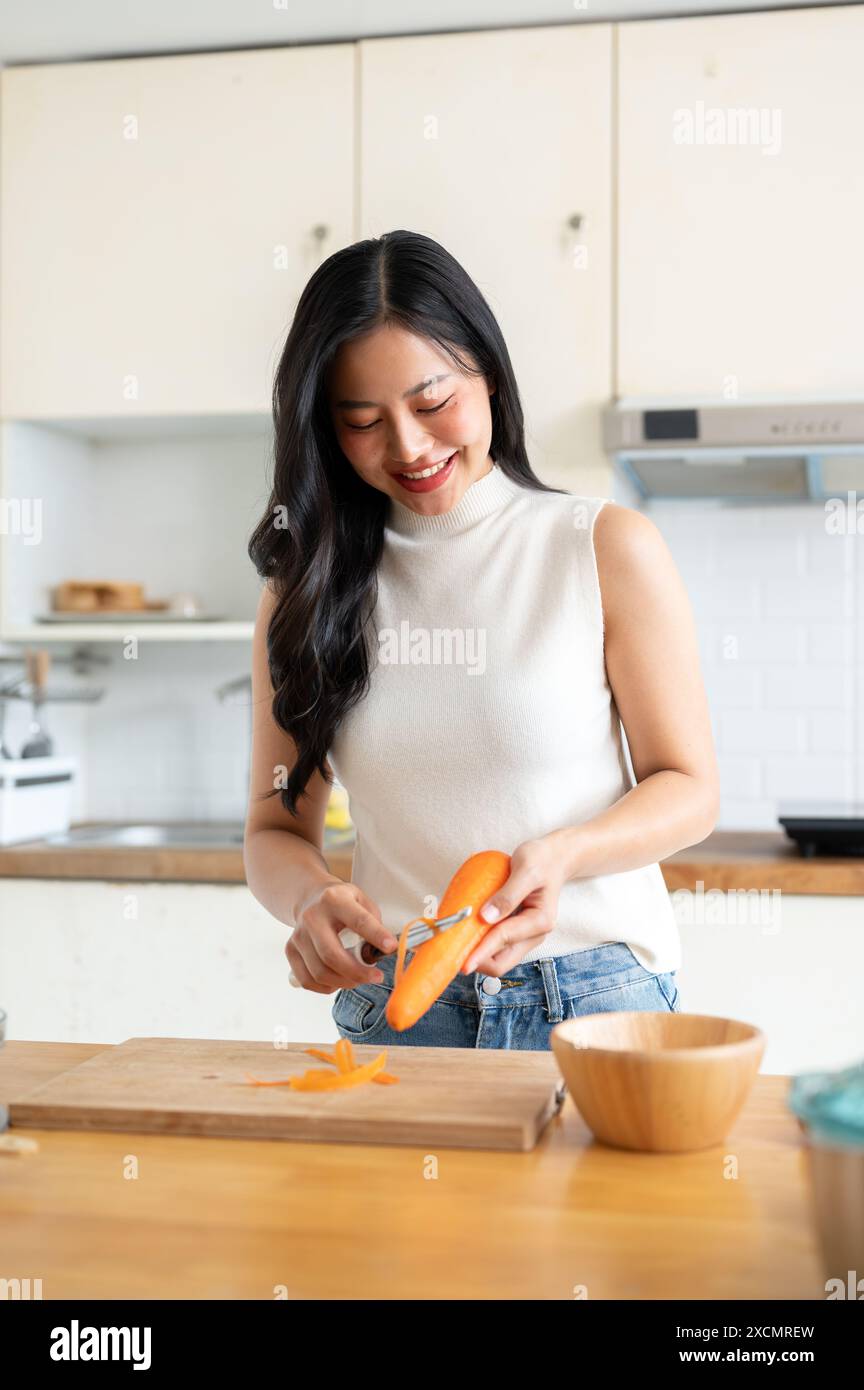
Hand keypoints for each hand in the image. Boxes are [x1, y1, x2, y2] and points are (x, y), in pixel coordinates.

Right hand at [286, 881, 397, 993]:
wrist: (310, 898)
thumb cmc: (342, 903)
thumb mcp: (361, 900)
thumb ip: (374, 921)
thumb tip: (384, 951)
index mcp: (334, 900)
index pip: (358, 920)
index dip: (376, 935)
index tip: (391, 948)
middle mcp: (312, 917)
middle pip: (332, 955)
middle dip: (357, 972)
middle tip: (376, 976)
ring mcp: (298, 935)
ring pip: (319, 972)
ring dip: (344, 982)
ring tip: (359, 978)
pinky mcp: (290, 950)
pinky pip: (307, 980)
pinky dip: (326, 987)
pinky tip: (340, 980)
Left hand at [461, 836, 566, 976]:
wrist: (553, 859)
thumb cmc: (541, 861)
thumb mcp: (526, 870)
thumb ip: (507, 895)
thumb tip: (485, 917)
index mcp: (540, 921)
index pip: (504, 940)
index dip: (481, 952)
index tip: (463, 964)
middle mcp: (534, 934)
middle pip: (501, 963)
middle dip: (477, 961)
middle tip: (453, 951)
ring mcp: (524, 936)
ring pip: (497, 958)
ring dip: (477, 953)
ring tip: (456, 941)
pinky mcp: (516, 932)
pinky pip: (495, 946)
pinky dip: (480, 944)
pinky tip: (466, 932)